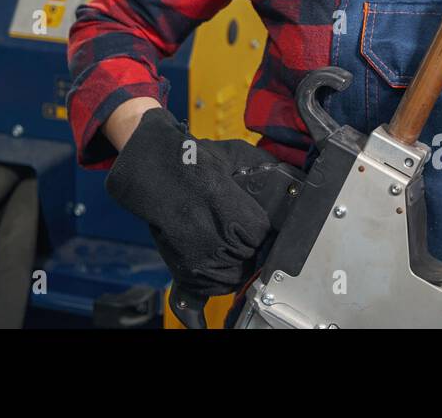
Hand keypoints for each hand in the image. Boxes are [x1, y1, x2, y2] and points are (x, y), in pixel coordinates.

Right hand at [104, 107, 274, 295]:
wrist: (150, 171)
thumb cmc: (191, 161)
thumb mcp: (233, 155)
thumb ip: (263, 168)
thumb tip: (291, 178)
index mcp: (225, 205)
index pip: (260, 234)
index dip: (260, 227)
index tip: (254, 220)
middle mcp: (209, 235)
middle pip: (249, 255)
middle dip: (250, 243)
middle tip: (238, 228)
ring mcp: (195, 255)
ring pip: (234, 273)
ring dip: (236, 261)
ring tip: (226, 240)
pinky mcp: (184, 269)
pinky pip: (214, 285)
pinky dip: (219, 275)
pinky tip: (216, 255)